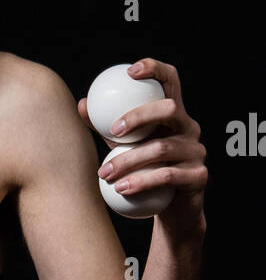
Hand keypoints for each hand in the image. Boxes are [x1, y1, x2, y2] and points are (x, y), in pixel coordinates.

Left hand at [77, 58, 207, 234]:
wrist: (171, 210)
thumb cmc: (143, 171)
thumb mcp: (122, 147)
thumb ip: (106, 126)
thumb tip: (82, 104)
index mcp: (173, 114)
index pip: (170, 82)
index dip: (154, 70)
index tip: (129, 72)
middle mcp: (190, 128)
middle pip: (169, 109)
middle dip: (139, 116)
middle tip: (112, 131)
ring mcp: (197, 152)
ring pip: (162, 148)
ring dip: (128, 161)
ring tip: (104, 174)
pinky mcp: (198, 177)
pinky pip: (168, 176)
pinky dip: (141, 182)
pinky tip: (121, 190)